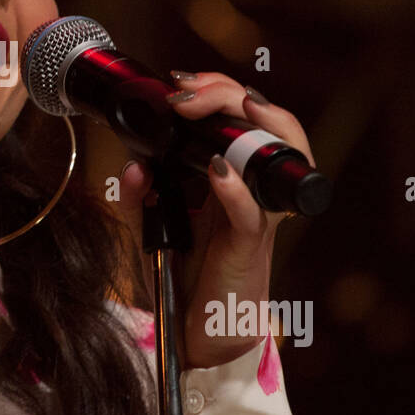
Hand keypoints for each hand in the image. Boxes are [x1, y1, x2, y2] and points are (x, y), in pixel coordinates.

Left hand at [118, 73, 315, 369]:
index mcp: (234, 176)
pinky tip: (217, 171)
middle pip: (268, 123)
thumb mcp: (152, 225)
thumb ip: (139, 194)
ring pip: (282, 157)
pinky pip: (251, 213)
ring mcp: (257, 215)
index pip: (240, 116)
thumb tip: (132, 163)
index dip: (216, 89)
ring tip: (233, 104)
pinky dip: (235, 188)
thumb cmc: (185, 276)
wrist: (198, 332)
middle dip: (229, 92)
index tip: (178, 82)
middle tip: (190, 89)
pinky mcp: (250, 246)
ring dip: (257, 124)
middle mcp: (253, 189)